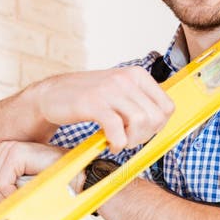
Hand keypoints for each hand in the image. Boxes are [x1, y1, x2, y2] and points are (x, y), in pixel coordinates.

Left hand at [0, 141, 63, 215]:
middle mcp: (2, 149)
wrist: (78, 177)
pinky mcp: (16, 154)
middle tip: (11, 201)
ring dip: (2, 198)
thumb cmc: (53, 184)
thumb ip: (0, 190)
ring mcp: (8, 149)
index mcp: (0, 155)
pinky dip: (10, 195)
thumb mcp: (19, 188)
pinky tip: (24, 192)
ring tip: (20, 196)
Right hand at [36, 66, 174, 151]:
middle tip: (129, 139)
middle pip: (156, 117)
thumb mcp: (121, 93)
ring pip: (141, 121)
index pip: (168, 107)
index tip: (142, 131)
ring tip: (119, 141)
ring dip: (132, 140)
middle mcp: (126, 78)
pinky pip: (117, 128)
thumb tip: (162, 122)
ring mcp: (109, 89)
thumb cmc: (89, 98)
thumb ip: (141, 102)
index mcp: (137, 75)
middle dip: (145, 136)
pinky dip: (117, 143)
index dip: (158, 126)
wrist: (51, 95)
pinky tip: (110, 144)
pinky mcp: (93, 103)